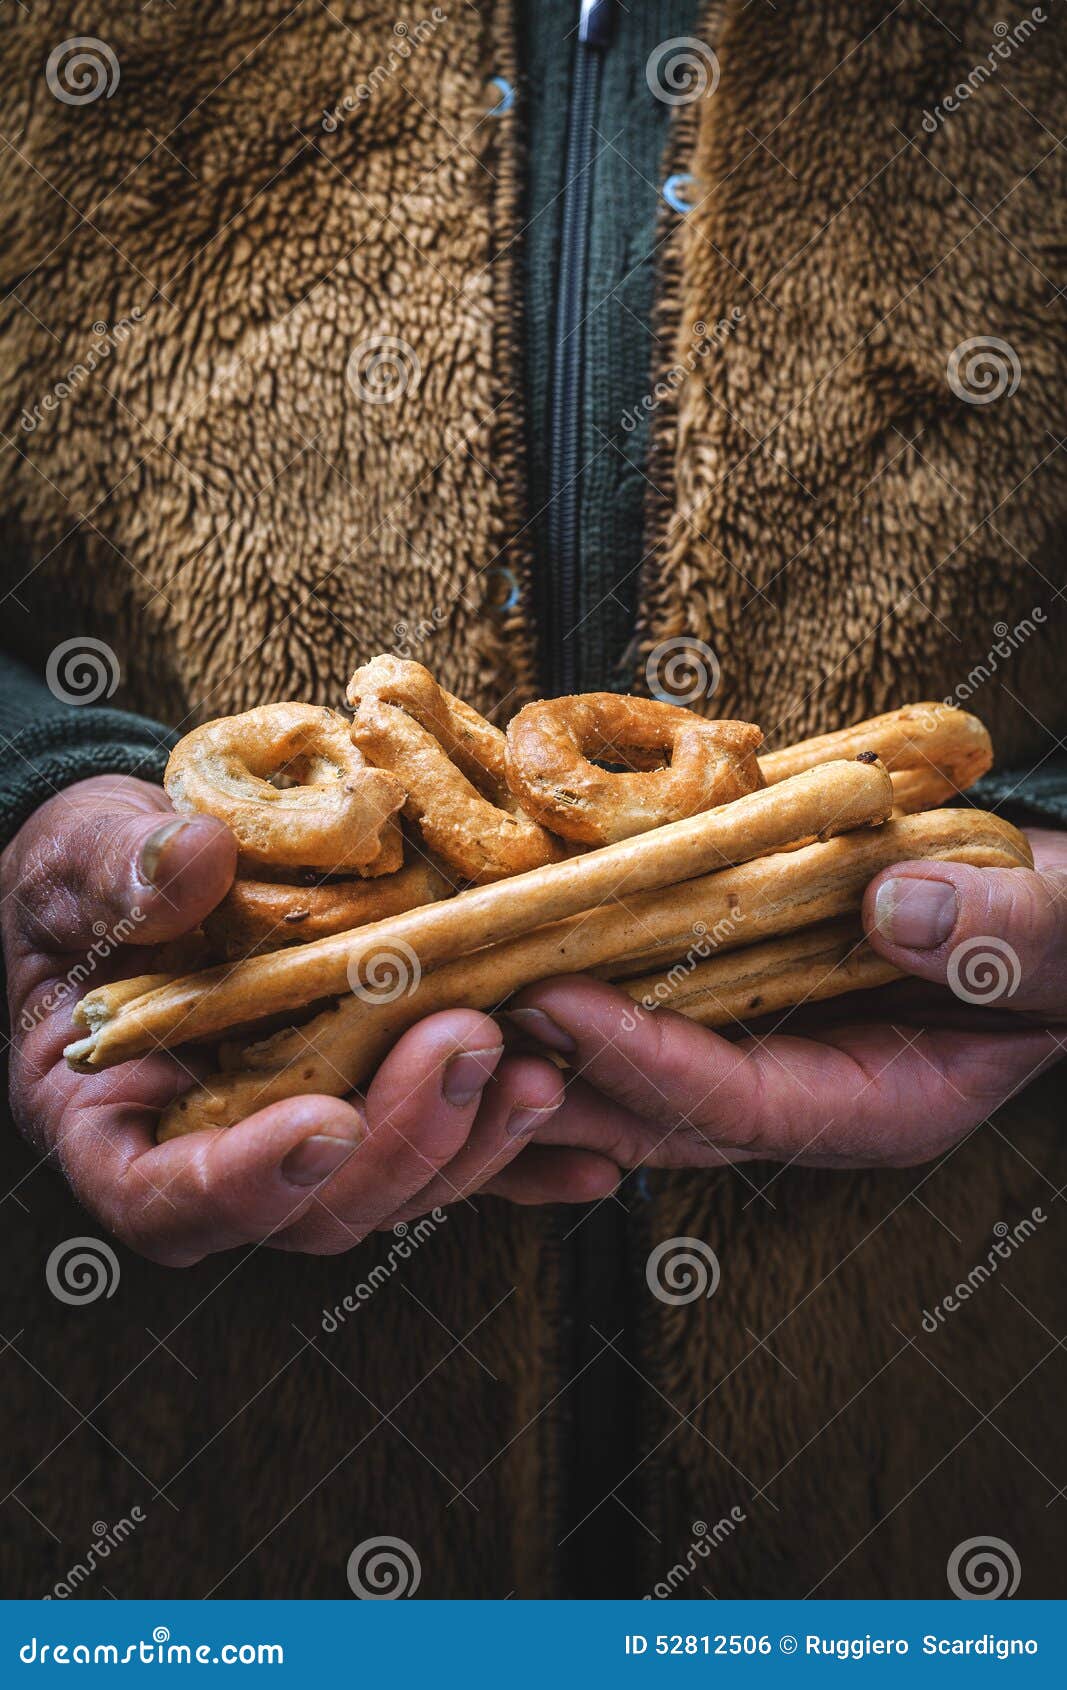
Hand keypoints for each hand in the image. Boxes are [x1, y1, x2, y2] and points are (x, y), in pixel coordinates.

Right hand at [2, 776, 617, 1264]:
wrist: (148, 873)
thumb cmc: (88, 879)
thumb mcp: (81, 860)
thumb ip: (120, 873)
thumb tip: (196, 863)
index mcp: (120, 1129)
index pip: (173, 1198)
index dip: (250, 1182)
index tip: (320, 1121)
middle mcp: (222, 1159)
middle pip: (317, 1208)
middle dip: (401, 1138)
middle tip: (466, 1042)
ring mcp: (310, 1145)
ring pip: (399, 1188)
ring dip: (475, 1142)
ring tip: (540, 1067)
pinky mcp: (378, 1109)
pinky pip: (453, 1153)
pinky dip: (523, 1159)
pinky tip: (593, 1152)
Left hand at [508, 829, 1066, 1170]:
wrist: (1046, 912)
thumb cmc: (1061, 936)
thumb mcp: (1063, 939)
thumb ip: (1002, 938)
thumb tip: (894, 909)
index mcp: (878, 1105)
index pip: (742, 1104)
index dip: (649, 1059)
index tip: (563, 1001)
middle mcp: (799, 1095)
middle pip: (652, 1110)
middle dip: (554, 1067)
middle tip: (459, 1009)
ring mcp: (757, 1052)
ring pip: (622, 1074)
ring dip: (534, 1040)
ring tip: (443, 988)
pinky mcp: (728, 999)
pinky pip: (630, 1012)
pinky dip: (562, 991)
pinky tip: (487, 954)